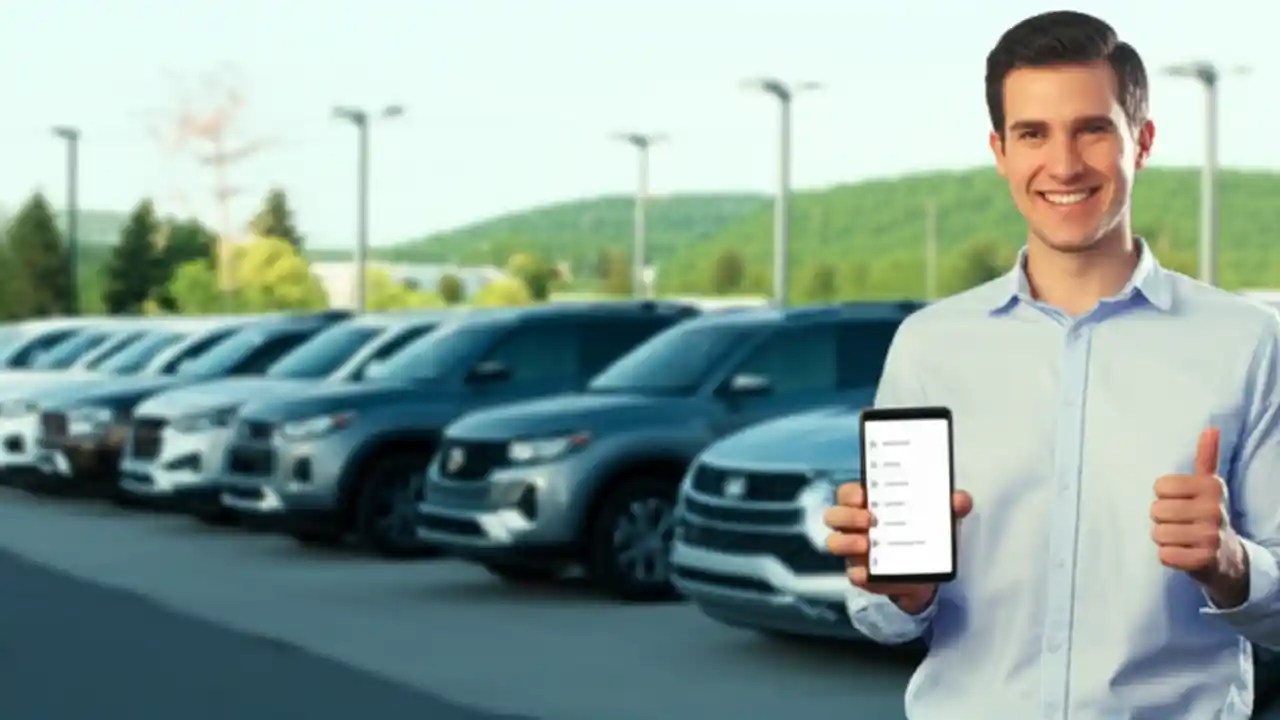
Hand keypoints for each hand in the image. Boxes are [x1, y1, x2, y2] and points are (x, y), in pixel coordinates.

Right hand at [824, 481, 972, 614]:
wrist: (926, 574)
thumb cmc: (923, 536)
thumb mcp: (939, 520)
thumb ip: (950, 506)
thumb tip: (961, 500)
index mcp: (869, 505)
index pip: (848, 493)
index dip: (850, 493)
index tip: (864, 495)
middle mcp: (854, 526)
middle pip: (834, 515)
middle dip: (847, 515)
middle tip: (869, 519)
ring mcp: (854, 551)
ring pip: (833, 542)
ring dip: (846, 542)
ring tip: (866, 544)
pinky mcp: (861, 575)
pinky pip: (852, 574)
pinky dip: (859, 573)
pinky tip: (870, 572)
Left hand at [1151, 426, 1247, 606]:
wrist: (1227, 556)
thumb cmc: (1207, 514)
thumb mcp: (1208, 485)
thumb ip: (1206, 457)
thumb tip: (1211, 428)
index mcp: (1211, 486)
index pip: (1159, 487)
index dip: (1164, 497)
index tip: (1181, 502)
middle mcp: (1213, 510)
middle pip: (1156, 511)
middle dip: (1162, 519)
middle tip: (1181, 523)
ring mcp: (1210, 536)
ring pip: (1158, 534)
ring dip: (1164, 539)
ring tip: (1183, 538)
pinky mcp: (1203, 560)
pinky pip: (1164, 555)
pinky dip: (1169, 556)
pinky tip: (1184, 553)